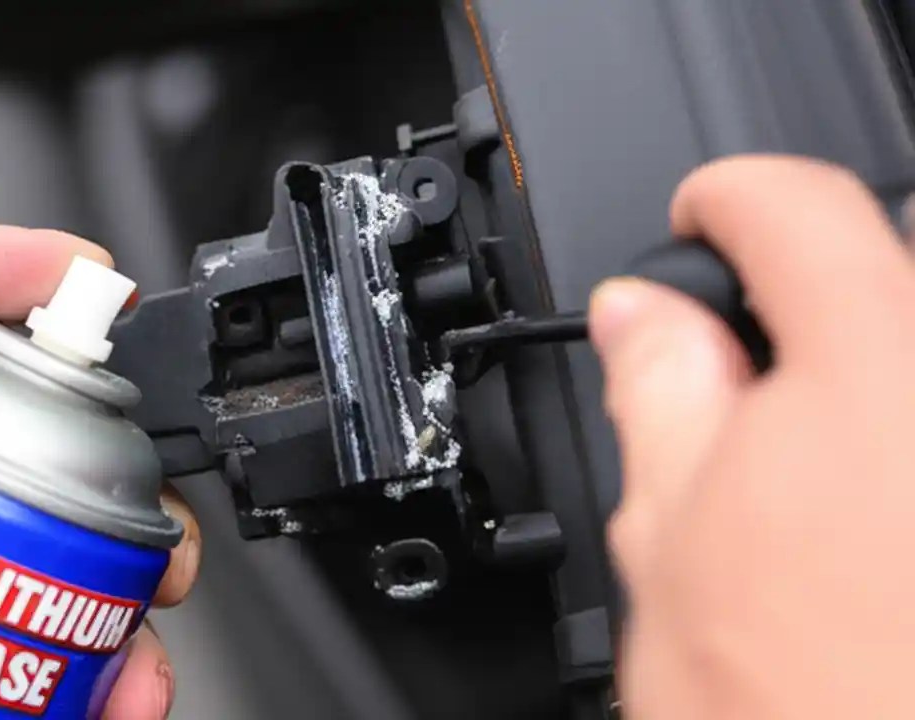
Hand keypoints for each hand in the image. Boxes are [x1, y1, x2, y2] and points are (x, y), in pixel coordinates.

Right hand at [592, 156, 914, 718]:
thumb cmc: (797, 717)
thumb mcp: (669, 542)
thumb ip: (659, 393)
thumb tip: (643, 320)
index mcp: (874, 367)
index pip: (795, 206)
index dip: (723, 201)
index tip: (700, 224)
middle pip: (878, 278)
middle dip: (790, 316)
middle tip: (726, 395)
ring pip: (906, 368)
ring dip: (852, 395)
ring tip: (799, 503)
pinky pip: (914, 446)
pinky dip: (885, 457)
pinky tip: (864, 543)